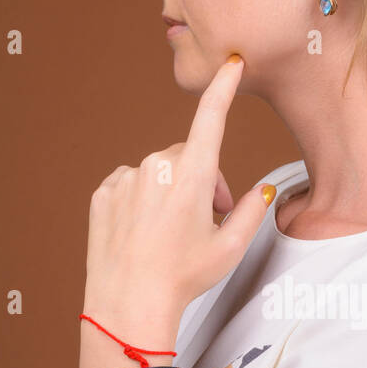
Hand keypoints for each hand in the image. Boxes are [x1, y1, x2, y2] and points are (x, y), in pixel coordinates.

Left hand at [83, 56, 272, 319]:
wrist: (128, 303)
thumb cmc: (182, 279)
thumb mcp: (230, 248)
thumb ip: (251, 212)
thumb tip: (262, 191)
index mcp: (191, 175)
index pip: (212, 117)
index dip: (224, 87)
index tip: (232, 64)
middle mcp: (156, 168)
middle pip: (189, 158)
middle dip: (201, 181)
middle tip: (208, 221)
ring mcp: (126, 179)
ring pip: (158, 173)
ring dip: (170, 193)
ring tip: (173, 234)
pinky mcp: (104, 193)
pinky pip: (130, 185)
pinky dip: (141, 201)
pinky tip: (145, 231)